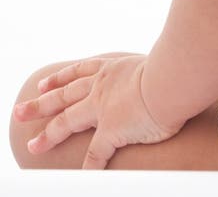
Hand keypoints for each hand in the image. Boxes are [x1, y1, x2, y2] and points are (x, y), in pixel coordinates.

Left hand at [12, 54, 182, 168]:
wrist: (174, 77)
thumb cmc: (174, 67)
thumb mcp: (156, 63)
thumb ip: (151, 72)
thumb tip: (165, 74)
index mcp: (113, 68)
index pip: (80, 71)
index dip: (61, 78)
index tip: (44, 83)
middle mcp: (102, 86)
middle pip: (63, 95)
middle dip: (40, 103)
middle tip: (19, 110)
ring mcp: (103, 108)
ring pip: (67, 121)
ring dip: (49, 134)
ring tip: (33, 145)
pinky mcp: (112, 131)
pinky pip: (95, 154)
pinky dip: (88, 167)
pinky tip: (80, 177)